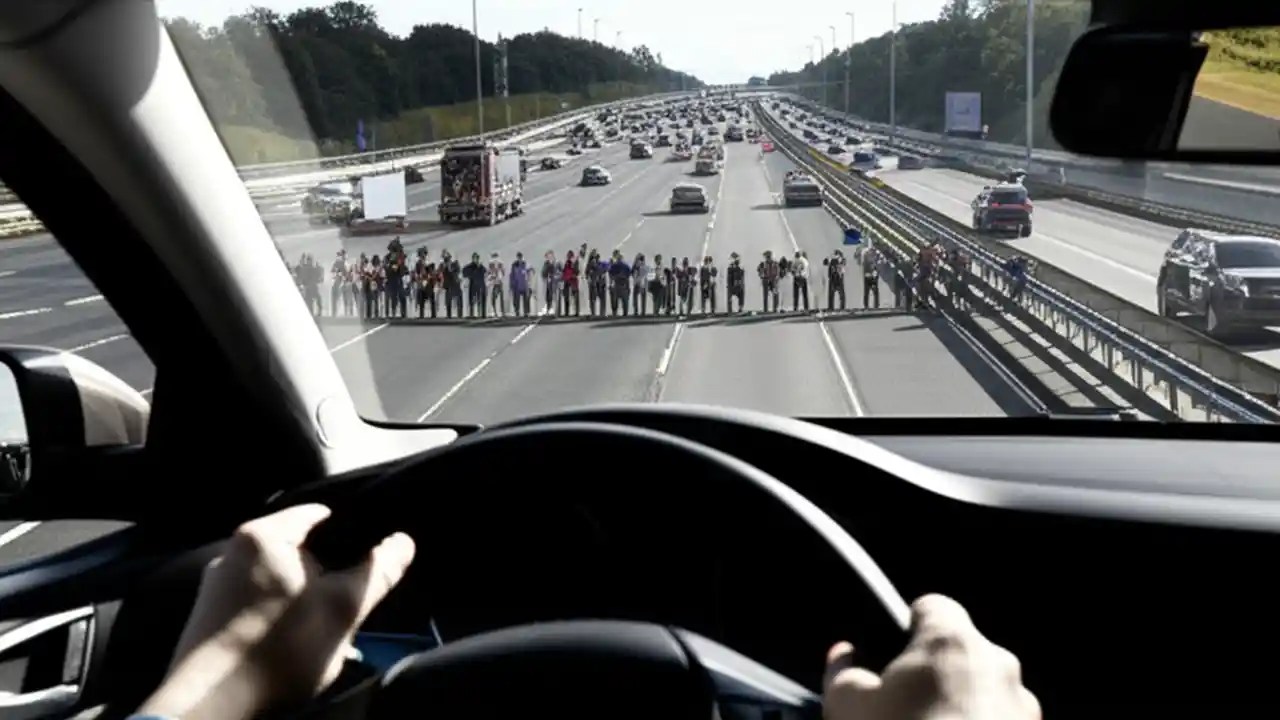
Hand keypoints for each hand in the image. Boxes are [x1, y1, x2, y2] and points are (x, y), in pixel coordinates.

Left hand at [136, 504, 415, 719]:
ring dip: (303, 599)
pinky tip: (290, 643)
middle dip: (327, 574)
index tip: (369, 563)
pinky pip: (257, 601)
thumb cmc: (281, 649)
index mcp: (262, 535)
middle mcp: (232, 551)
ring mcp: (215, 585)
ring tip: (321, 628)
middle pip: (300, 550)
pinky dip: (278, 615)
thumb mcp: (343, 609)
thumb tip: (403, 542)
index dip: (353, 535)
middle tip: (346, 603)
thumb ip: (378, 572)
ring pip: (279, 579)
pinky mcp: (208, 616)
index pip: (323, 515)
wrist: (213, 707)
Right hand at [822, 594, 1038, 719]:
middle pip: (961, 654)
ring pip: (985, 693)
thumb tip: (844, 654)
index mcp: (952, 643)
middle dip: (935, 675)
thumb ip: (842, 670)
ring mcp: (1024, 710)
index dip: (907, 627)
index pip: (932, 605)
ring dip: (963, 708)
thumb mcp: (846, 706)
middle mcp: (999, 667)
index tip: (891, 658)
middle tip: (903, 709)